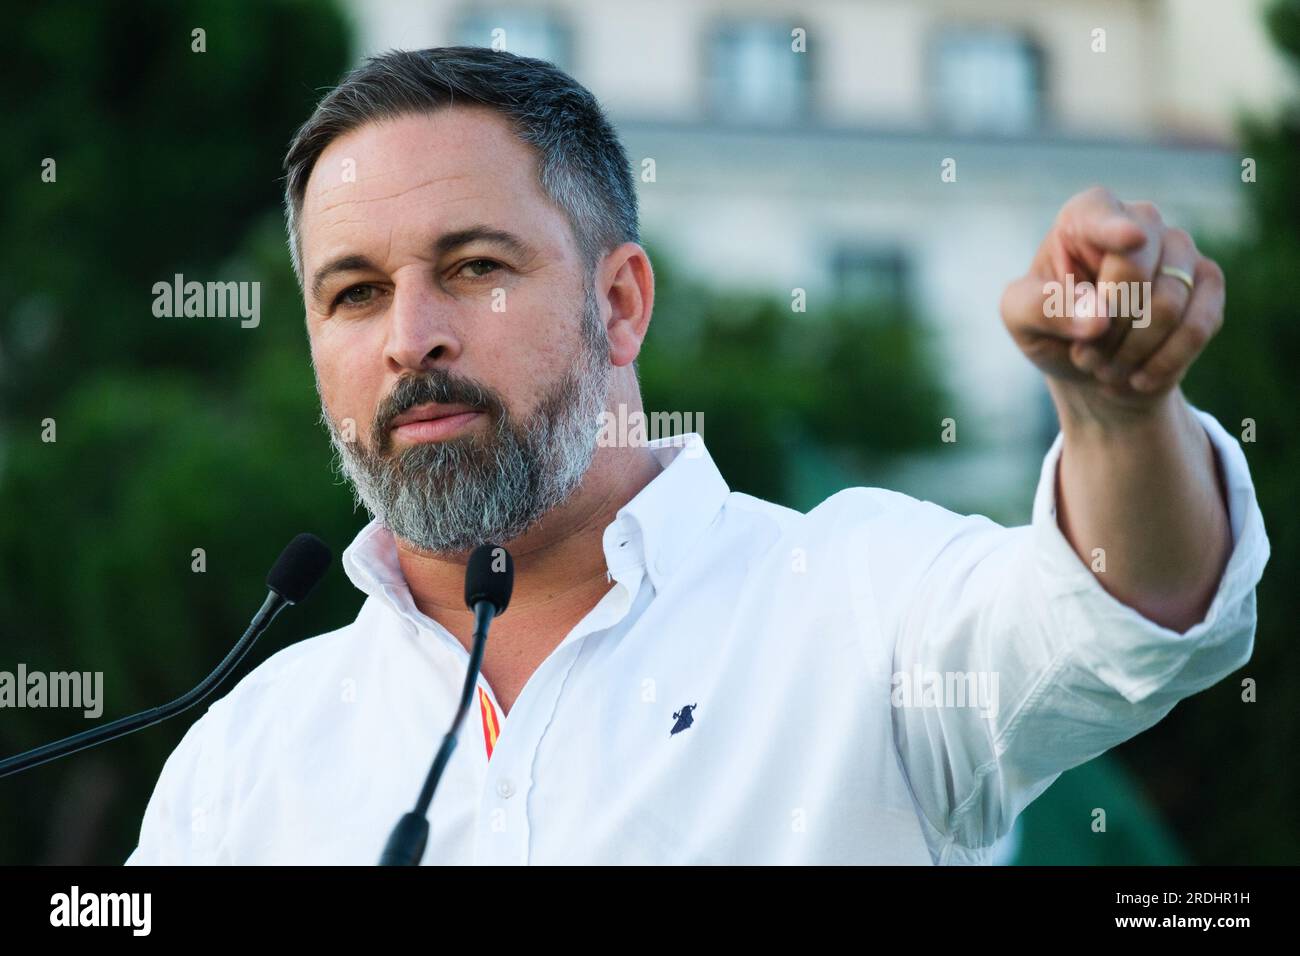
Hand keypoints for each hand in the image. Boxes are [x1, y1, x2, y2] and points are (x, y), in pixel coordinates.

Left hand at [1000, 185, 1225, 424]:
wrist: (1093, 364)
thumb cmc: (1050, 327)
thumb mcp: (1021, 320)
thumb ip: (1044, 310)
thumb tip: (1097, 319)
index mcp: (1084, 217)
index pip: (1099, 214)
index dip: (1114, 229)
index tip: (1130, 240)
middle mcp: (1140, 221)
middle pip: (1135, 272)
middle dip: (1106, 328)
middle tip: (1084, 356)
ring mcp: (1180, 249)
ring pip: (1169, 304)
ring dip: (1130, 351)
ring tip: (1105, 367)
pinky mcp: (1208, 283)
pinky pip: (1199, 325)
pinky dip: (1165, 361)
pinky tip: (1139, 376)